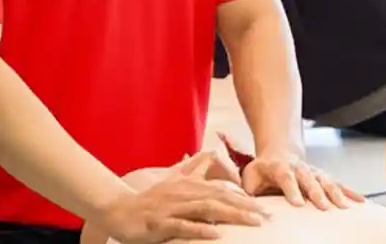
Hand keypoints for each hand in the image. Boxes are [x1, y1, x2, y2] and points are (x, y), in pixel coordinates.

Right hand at [96, 152, 268, 242]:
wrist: (119, 209)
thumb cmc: (150, 199)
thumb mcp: (173, 180)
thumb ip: (192, 168)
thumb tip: (209, 153)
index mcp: (189, 184)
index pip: (222, 190)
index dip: (244, 198)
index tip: (264, 207)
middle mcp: (184, 193)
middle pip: (220, 198)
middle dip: (246, 207)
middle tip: (267, 215)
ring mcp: (172, 207)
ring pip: (207, 209)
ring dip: (232, 215)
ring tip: (252, 222)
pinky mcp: (160, 223)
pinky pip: (184, 226)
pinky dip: (201, 228)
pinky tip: (217, 233)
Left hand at [241, 149, 362, 209]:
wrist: (280, 152)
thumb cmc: (262, 169)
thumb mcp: (249, 176)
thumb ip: (246, 190)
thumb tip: (241, 203)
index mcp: (279, 168)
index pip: (286, 178)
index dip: (292, 190)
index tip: (297, 203)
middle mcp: (299, 168)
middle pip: (310, 180)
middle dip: (317, 194)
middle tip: (324, 207)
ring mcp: (313, 171)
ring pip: (326, 181)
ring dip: (336, 193)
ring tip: (344, 207)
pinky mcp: (323, 176)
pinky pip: (338, 183)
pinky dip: (349, 191)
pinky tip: (360, 200)